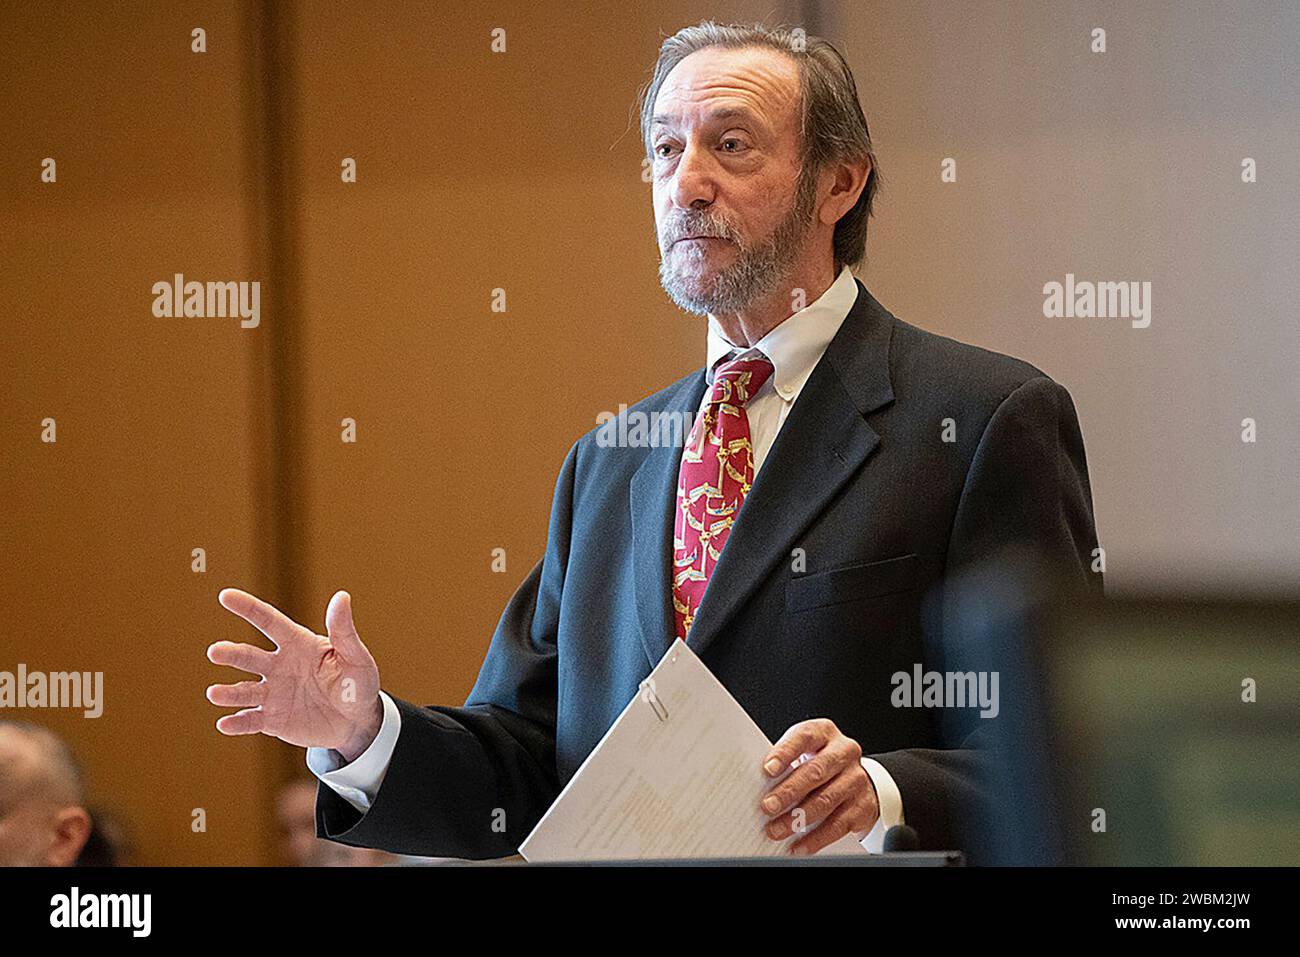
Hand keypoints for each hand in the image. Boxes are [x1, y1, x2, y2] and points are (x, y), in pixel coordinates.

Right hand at [206, 589, 381, 760]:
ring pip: (245, 690)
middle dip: (232, 654)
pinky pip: (251, 720)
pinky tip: (225, 723)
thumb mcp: (355, 656)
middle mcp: (280, 666)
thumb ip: (344, 631)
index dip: (248, 608)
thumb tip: (342, 596)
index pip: (269, 621)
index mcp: (298, 645)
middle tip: (215, 652)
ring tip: (214, 693)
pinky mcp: (273, 720)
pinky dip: (237, 723)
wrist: (357, 722)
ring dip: (229, 692)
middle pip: (250, 657)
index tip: (226, 596)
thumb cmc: (357, 683)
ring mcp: (274, 694)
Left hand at [760, 718, 878, 855]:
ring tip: (777, 829)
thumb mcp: (804, 753)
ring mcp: (856, 778)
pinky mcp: (862, 805)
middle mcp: (844, 752)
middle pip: (816, 771)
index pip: (804, 737)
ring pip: (826, 799)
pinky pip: (837, 825)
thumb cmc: (819, 763)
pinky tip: (799, 845)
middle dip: (789, 791)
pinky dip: (815, 838)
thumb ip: (786, 763)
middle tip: (767, 806)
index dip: (785, 753)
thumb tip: (758, 785)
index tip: (768, 770)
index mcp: (824, 733)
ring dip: (798, 817)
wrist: (856, 779)